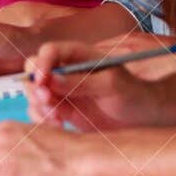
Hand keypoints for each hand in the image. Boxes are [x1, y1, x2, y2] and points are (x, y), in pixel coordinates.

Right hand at [23, 40, 163, 130]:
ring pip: (34, 92)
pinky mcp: (62, 109)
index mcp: (79, 55)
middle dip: (35, 86)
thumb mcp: (110, 85)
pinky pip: (39, 111)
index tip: (43, 81)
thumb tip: (51, 79)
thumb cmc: (131, 93)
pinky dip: (42, 119)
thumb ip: (81, 82)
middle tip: (48, 100)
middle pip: (34, 70)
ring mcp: (62, 90)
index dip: (42, 63)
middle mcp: (66, 70)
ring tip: (58, 117)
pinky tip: (60, 125)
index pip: (50, 51)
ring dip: (38, 105)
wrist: (141, 117)